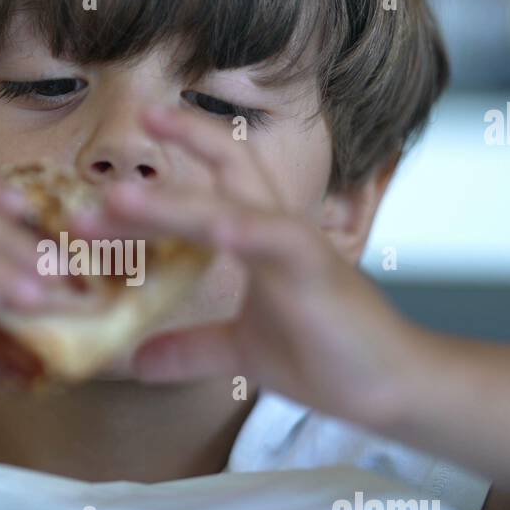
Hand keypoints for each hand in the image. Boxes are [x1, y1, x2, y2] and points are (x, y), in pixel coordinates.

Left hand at [75, 105, 426, 429]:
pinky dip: (244, 232)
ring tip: (117, 198)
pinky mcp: (317, 273)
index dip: (181, 150)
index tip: (136, 134)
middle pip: (227, 167)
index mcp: (260, 236)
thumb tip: (136, 362)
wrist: (391, 389)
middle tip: (127, 121)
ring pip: (230, 207)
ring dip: (171, 204)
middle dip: (179, 142)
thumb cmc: (327, 358)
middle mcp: (276, 229)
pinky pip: (277, 242)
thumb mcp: (240, 352)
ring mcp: (296, 248)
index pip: (218, 178)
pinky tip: (212, 229)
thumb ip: (191, 347)